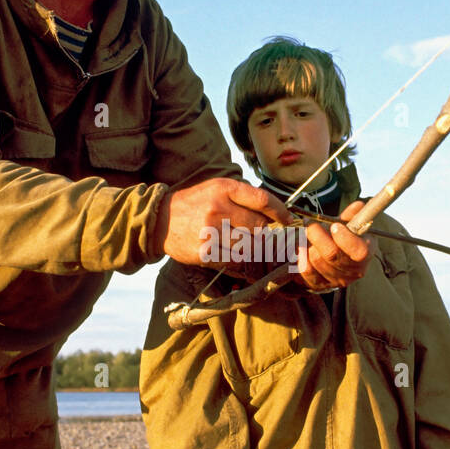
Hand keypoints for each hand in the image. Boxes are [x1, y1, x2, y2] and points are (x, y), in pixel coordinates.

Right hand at [155, 178, 288, 265]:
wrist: (160, 220)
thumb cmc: (194, 203)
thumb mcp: (216, 188)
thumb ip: (242, 196)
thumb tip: (274, 211)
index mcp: (223, 189)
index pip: (262, 199)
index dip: (280, 211)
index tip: (289, 219)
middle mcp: (218, 208)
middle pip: (259, 225)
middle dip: (265, 231)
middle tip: (263, 234)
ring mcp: (211, 232)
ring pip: (250, 245)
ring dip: (253, 247)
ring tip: (244, 242)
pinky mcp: (206, 252)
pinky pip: (235, 259)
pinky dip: (239, 258)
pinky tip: (231, 251)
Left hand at [295, 199, 373, 291]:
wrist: (337, 259)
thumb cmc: (345, 238)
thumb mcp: (352, 225)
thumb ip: (353, 216)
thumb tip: (358, 206)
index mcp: (366, 253)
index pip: (359, 251)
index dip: (346, 238)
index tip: (335, 226)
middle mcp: (354, 271)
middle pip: (332, 254)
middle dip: (317, 235)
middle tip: (310, 223)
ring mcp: (337, 280)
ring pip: (316, 260)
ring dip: (307, 244)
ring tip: (305, 234)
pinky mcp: (320, 285)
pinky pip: (306, 271)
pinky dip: (300, 257)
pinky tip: (300, 247)